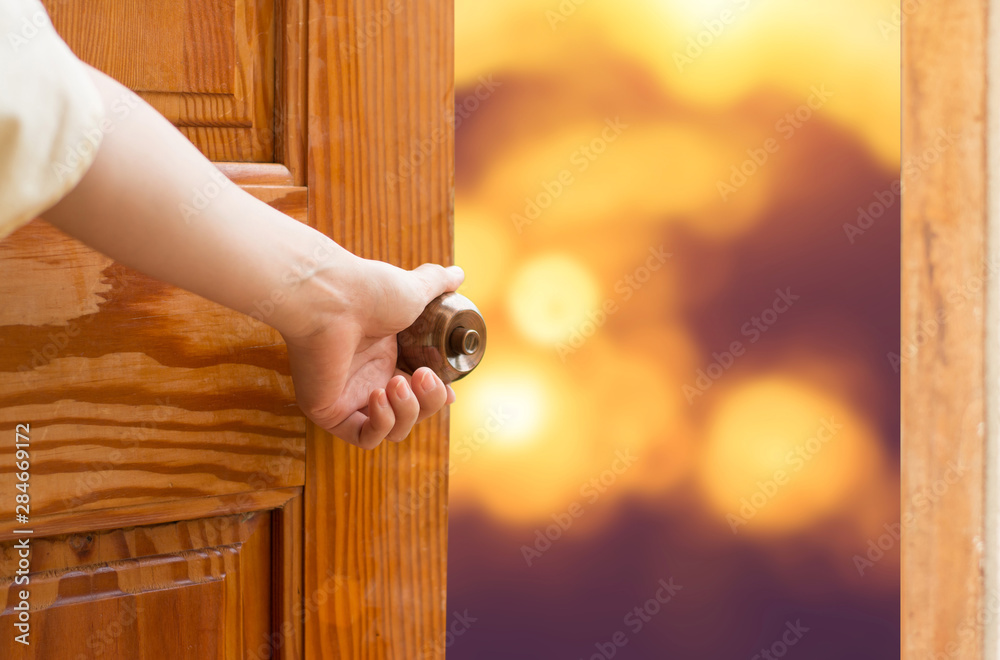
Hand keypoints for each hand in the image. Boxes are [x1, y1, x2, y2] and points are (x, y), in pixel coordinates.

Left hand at [280, 257, 464, 449]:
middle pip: (413, 413)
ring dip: (406, 412)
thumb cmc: (367, 291)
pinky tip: (379, 396)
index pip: (419, 391)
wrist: (332, 297)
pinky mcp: (329, 411)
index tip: (450, 391)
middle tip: (422, 376)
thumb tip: (458, 273)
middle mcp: (367, 378)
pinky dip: (381, 423)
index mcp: (386, 356)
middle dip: (428, 402)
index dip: (438, 396)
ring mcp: (348, 397)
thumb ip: (437, 283)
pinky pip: (363, 437)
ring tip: (397, 384)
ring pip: (393, 430)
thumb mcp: (414, 289)